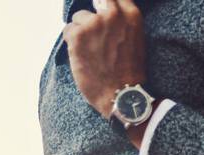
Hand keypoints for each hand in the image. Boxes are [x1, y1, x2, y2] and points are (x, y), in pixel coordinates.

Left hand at [63, 0, 145, 119]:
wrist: (121, 97)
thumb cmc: (129, 72)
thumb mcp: (135, 39)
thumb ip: (122, 21)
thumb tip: (102, 8)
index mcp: (131, 14)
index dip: (103, 4)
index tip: (100, 10)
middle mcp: (113, 14)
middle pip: (93, 5)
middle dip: (92, 20)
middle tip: (96, 41)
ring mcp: (94, 23)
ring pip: (79, 18)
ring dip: (81, 33)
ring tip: (91, 53)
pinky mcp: (78, 35)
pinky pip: (68, 30)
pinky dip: (72, 43)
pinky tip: (83, 58)